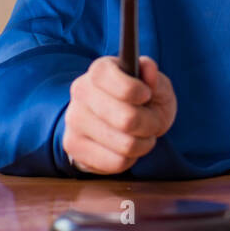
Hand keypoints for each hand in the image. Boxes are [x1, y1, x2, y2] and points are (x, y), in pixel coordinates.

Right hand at [62, 55, 176, 174]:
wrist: (118, 125)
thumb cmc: (140, 102)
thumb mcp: (156, 86)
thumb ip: (155, 77)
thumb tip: (148, 69)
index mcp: (100, 69)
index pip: (117, 82)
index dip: (138, 92)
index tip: (146, 96)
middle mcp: (81, 91)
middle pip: (127, 119)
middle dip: (150, 124)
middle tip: (153, 122)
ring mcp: (74, 120)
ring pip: (125, 144)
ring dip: (143, 143)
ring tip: (141, 135)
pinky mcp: (73, 146)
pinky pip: (116, 162)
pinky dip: (130, 158)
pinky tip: (126, 148)